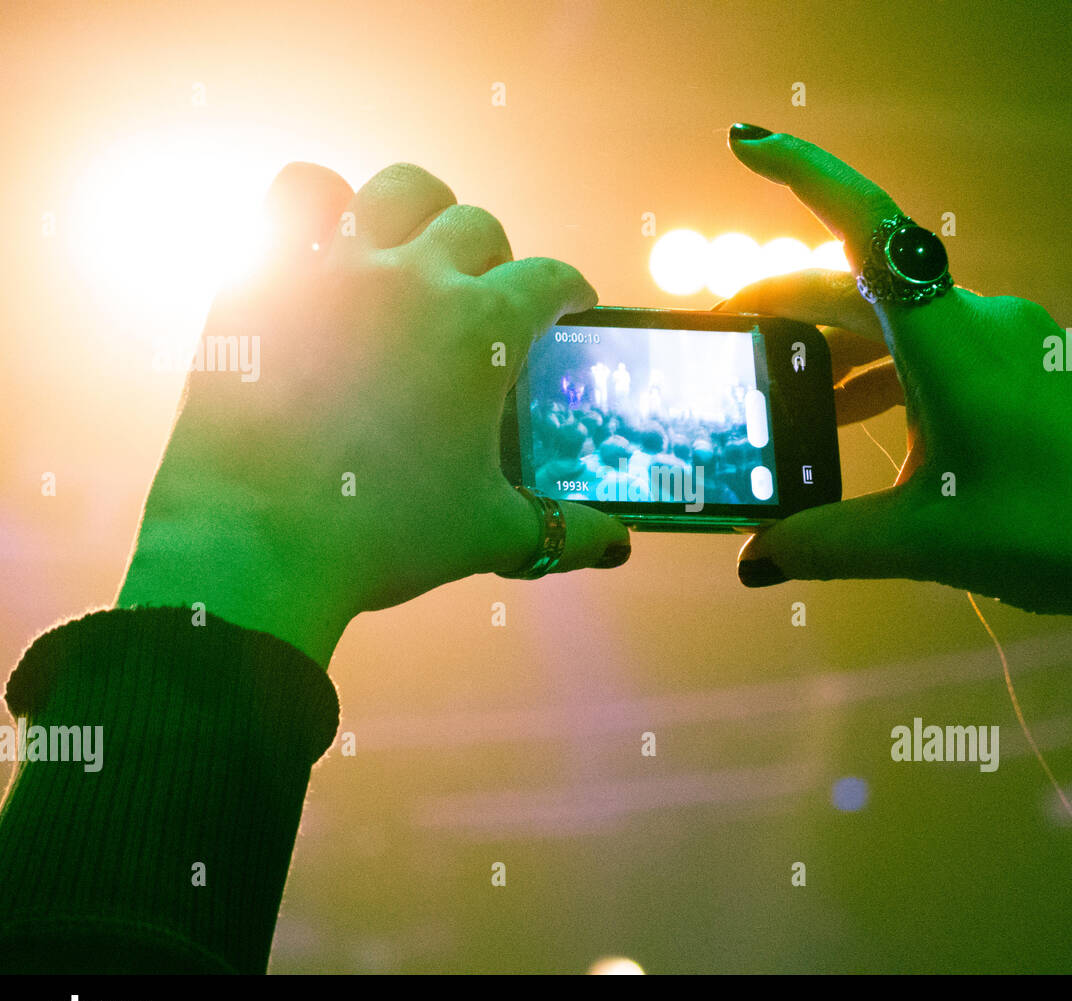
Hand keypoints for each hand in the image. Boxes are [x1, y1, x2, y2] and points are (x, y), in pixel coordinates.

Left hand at [118, 162, 630, 664]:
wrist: (257, 543)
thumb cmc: (382, 536)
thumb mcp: (490, 535)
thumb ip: (565, 530)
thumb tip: (619, 548)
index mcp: (483, 329)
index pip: (551, 280)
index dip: (568, 293)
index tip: (566, 308)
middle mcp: (417, 278)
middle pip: (478, 226)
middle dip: (496, 259)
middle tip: (487, 298)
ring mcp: (336, 268)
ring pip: (400, 188)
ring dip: (423, 209)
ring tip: (417, 245)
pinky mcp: (265, 276)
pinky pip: (296, 194)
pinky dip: (321, 201)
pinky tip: (328, 235)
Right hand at [718, 127, 1071, 872]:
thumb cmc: (1058, 531)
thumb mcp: (922, 542)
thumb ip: (826, 543)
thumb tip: (757, 558)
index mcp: (945, 340)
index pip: (859, 230)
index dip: (798, 176)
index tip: (745, 143)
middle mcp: (983, 322)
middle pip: (866, 289)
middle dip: (795, 310)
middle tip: (738, 336)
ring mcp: (1021, 343)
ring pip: (911, 326)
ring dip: (851, 357)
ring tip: (807, 405)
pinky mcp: (1045, 371)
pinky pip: (954, 354)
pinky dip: (904, 380)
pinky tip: (891, 438)